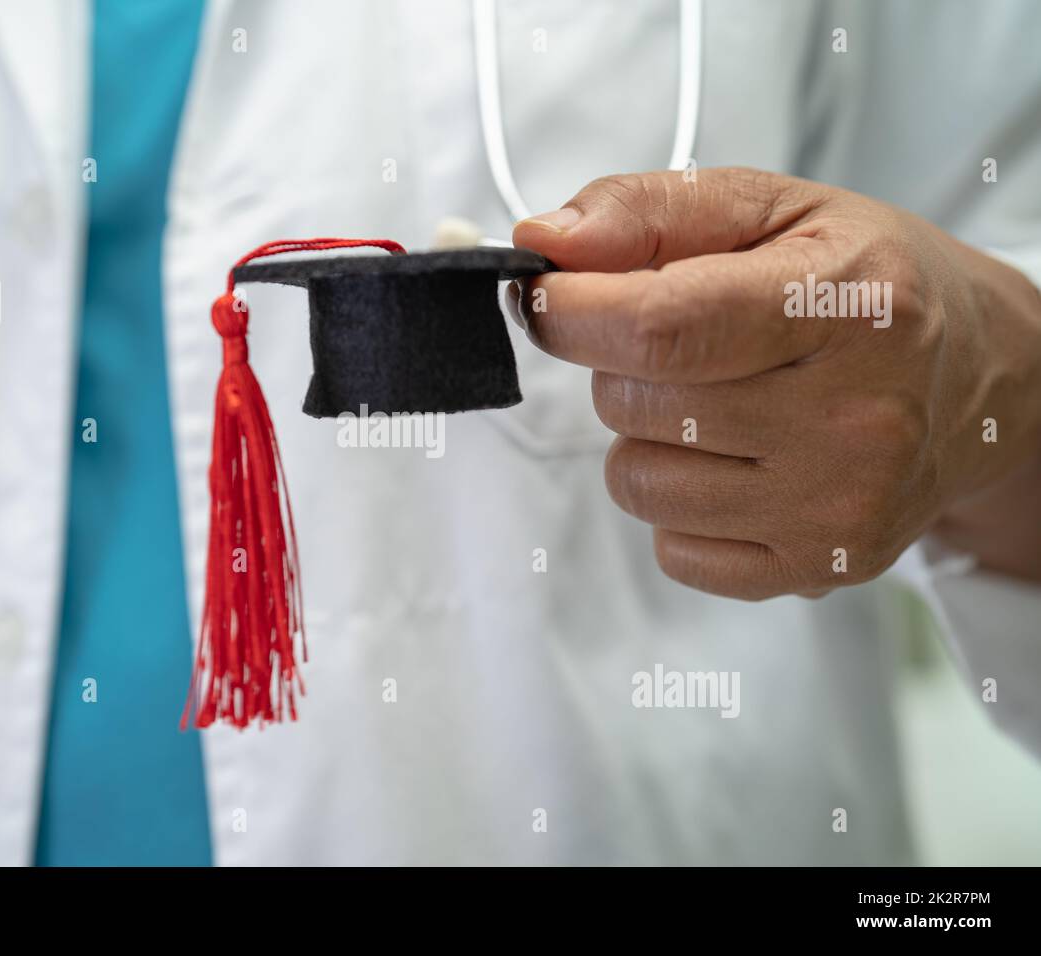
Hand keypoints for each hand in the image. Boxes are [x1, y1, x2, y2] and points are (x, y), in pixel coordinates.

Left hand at [511, 168, 1040, 598]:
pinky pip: (671, 548)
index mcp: (846, 304)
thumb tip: (543, 242)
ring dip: (648, 438)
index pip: (662, 327)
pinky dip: (680, 505)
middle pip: (633, 405)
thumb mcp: (773, 208)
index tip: (552, 299)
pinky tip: (741, 465)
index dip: (574, 314)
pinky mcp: (816, 568)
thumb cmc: (867, 285)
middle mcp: (852, 418)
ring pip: (635, 482)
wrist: (980, 377)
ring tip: (721, 406)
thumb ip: (648, 210)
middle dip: (621, 368)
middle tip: (686, 347)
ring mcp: (836, 507)